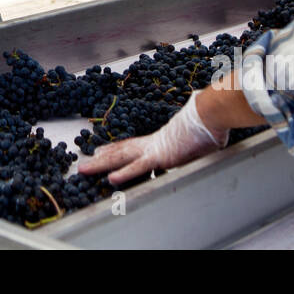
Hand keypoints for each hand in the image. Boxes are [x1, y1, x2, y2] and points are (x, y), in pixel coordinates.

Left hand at [78, 92, 227, 184]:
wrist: (209, 115)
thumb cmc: (206, 124)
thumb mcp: (195, 143)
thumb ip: (189, 148)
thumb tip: (194, 146)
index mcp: (159, 140)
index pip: (131, 146)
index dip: (115, 150)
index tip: (100, 152)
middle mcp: (152, 144)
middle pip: (121, 152)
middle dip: (101, 159)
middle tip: (84, 164)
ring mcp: (154, 149)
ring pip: (122, 159)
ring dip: (102, 165)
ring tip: (85, 170)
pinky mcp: (160, 156)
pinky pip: (139, 167)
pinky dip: (124, 173)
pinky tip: (111, 179)